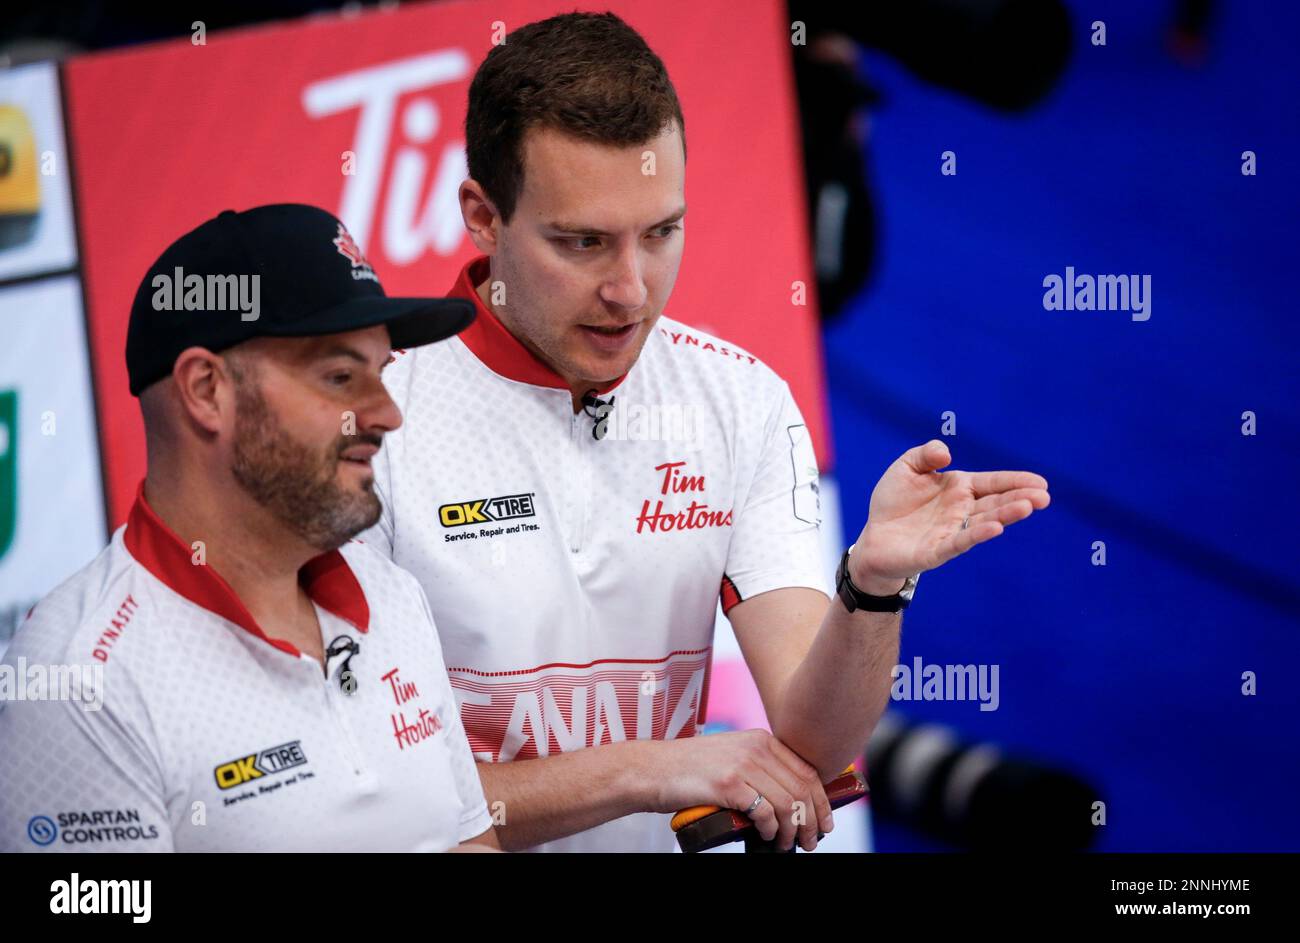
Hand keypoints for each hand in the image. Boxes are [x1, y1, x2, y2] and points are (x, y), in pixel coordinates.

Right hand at [645, 730, 833, 851]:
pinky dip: (770, 829)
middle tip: (811, 841)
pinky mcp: (728, 784)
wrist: (653, 770)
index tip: (824, 822)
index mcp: (761, 739)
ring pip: (787, 803)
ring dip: (792, 831)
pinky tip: (766, 836)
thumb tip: (791, 799)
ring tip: (786, 844)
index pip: (807, 771)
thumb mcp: (732, 756)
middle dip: (812, 821)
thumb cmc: (691, 770)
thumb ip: (760, 767)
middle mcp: (756, 747)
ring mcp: (742, 764)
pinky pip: (764, 812)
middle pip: (802, 789)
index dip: (821, 801)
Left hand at [850, 440, 1049, 589]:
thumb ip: (926, 454)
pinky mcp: (937, 551)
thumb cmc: (894, 502)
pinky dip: (977, 535)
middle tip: (1043, 497)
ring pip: (984, 522)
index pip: (992, 482)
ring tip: (1026, 507)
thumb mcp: (906, 467)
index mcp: (959, 488)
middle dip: (1019, 498)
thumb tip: (946, 452)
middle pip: (995, 502)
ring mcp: (952, 531)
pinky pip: (960, 542)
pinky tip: (995, 528)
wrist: (874, 538)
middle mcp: (961, 510)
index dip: (1015, 481)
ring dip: (1005, 515)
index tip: (1041, 482)